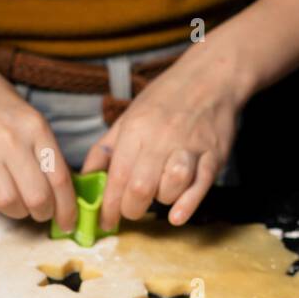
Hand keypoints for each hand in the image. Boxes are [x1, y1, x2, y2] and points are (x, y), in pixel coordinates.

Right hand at [0, 66, 77, 230]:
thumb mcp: (30, 120)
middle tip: (43, 212)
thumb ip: (45, 154)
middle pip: (38, 198)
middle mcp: (13, 142)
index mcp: (36, 128)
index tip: (69, 222)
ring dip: (21, 212)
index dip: (67, 208)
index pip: (60, 179)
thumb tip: (62, 191)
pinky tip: (3, 194)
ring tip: (20, 202)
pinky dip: (1, 205)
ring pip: (13, 204)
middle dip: (45, 214)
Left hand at [83, 43, 247, 229]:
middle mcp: (161, 139)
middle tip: (131, 211)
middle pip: (140, 189)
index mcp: (136, 130)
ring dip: (161, 200)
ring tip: (160, 192)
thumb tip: (85, 178)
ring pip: (170, 189)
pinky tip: (177, 216)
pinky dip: (187, 204)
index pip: (117, 177)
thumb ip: (105, 149)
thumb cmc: (165, 99)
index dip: (108, 206)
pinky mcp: (213, 155)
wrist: (211, 76)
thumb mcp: (128, 117)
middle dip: (131, 210)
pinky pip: (200, 186)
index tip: (106, 221)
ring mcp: (189, 148)